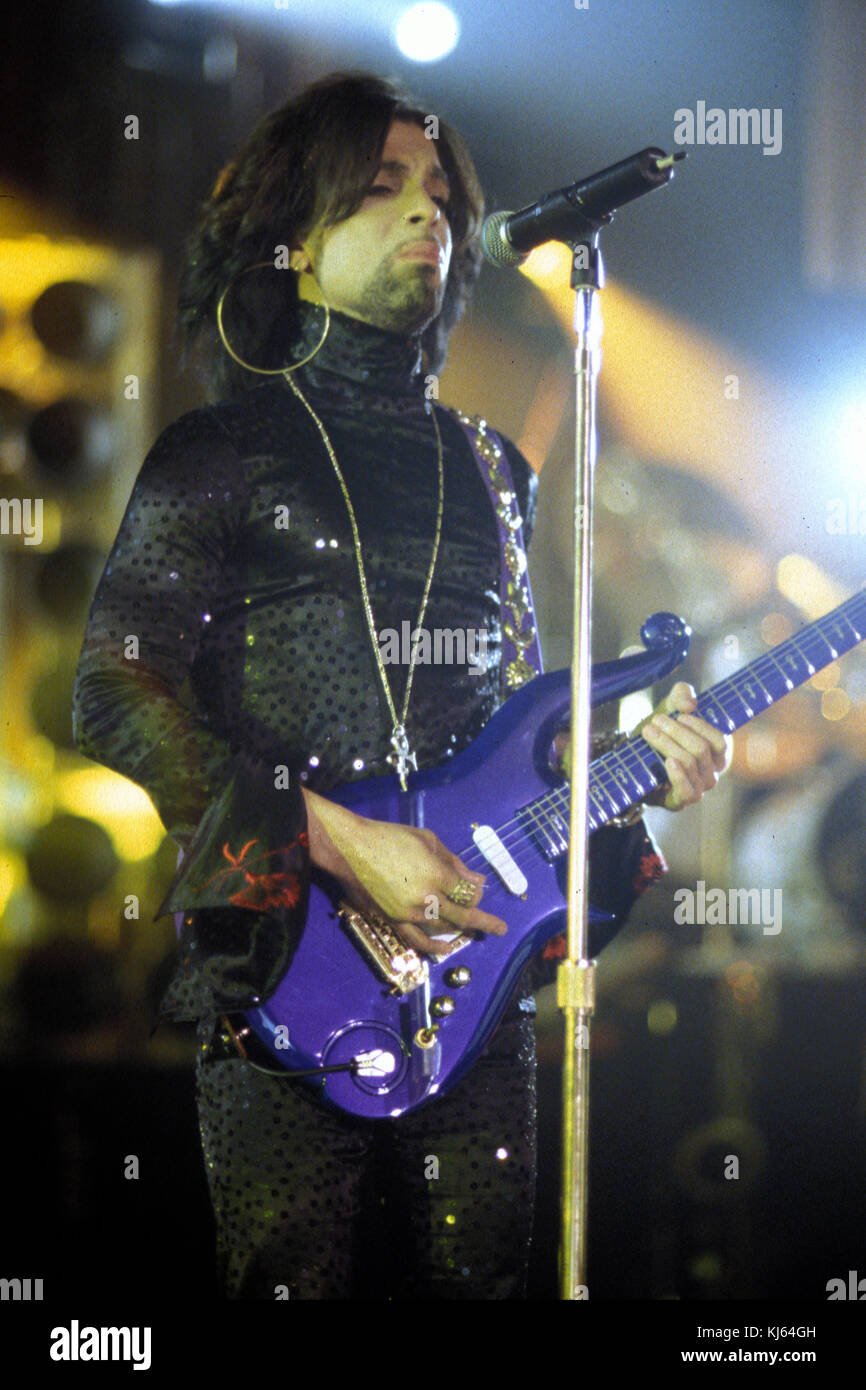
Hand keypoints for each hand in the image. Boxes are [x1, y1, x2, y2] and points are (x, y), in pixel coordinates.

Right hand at [302, 789, 506, 955]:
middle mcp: (426, 898)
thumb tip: (477, 879)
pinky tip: (446, 948)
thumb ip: (454, 862)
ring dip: (461, 928)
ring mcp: (409, 913)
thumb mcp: (427, 840)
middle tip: (501, 928)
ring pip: (444, 927)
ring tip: (477, 931)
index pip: (468, 893)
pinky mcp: (393, 920)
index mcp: (437, 875)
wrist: (350, 849)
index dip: (477, 893)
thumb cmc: (390, 837)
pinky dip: (434, 946)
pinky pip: (417, 940)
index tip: (479, 890)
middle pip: (462, 915)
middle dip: (485, 922)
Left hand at [636, 681, 731, 810]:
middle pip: (701, 750)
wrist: (636, 759)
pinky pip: (688, 791)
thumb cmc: (661, 732)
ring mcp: (699, 788)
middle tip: (655, 720)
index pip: (720, 741)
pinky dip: (678, 775)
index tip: (679, 715)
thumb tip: (689, 703)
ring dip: (667, 745)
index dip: (700, 727)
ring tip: (649, 731)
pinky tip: (668, 761)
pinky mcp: (682, 801)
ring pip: (690, 764)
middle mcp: (712, 772)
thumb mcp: (670, 708)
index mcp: (718, 753)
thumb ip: (681, 696)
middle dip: (676, 733)